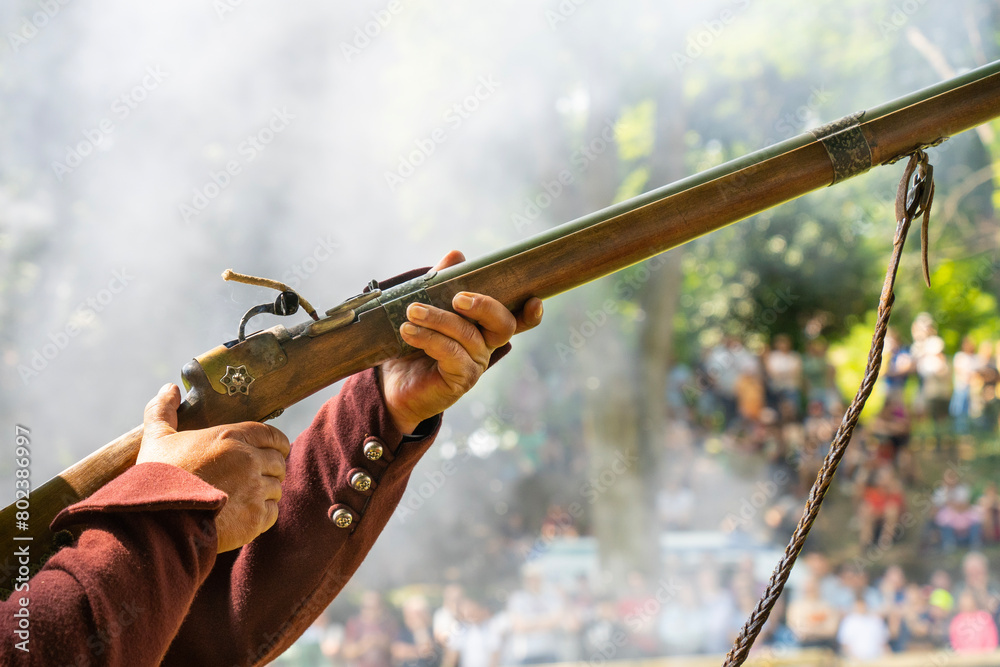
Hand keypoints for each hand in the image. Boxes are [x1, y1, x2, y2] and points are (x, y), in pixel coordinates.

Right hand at [136, 384, 290, 552]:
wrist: (156, 522)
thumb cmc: (157, 478)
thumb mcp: (156, 439)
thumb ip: (163, 411)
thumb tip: (169, 388)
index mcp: (232, 436)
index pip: (272, 435)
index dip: (276, 443)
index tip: (273, 450)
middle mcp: (250, 459)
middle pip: (278, 462)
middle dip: (270, 469)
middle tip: (256, 476)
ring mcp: (255, 489)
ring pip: (276, 488)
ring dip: (266, 492)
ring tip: (246, 497)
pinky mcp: (255, 518)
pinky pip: (273, 512)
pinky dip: (263, 514)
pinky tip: (246, 515)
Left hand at [379, 250, 543, 433]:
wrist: (389, 383)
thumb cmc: (410, 344)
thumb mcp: (424, 307)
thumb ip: (440, 283)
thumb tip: (457, 255)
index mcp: (483, 327)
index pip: (516, 319)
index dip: (530, 313)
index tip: (534, 300)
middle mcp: (485, 346)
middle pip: (503, 325)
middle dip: (484, 306)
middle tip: (457, 298)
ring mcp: (475, 365)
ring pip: (468, 335)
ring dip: (438, 319)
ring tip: (412, 311)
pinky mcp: (459, 380)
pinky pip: (451, 354)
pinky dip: (430, 338)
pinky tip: (409, 331)